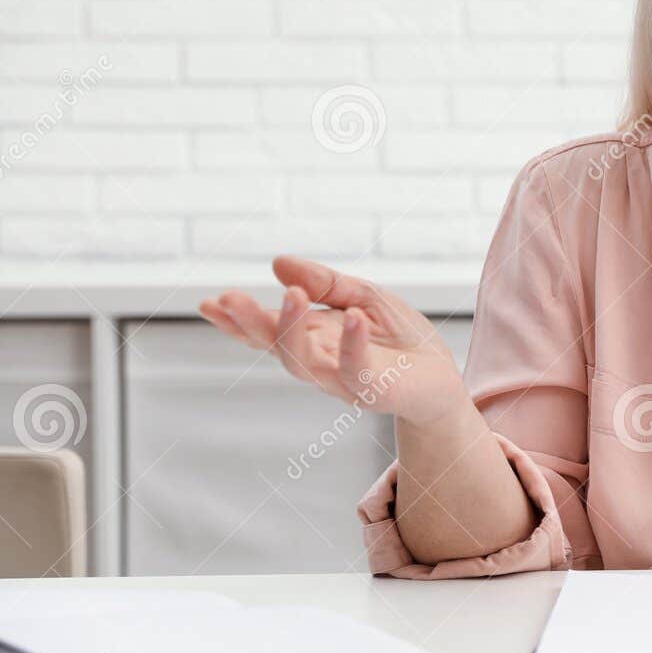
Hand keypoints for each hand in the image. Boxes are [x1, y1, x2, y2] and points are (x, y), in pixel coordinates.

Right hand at [198, 255, 467, 422]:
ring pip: (304, 364)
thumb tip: (279, 262)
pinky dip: (352, 343)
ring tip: (291, 295)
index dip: (237, 320)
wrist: (441, 377)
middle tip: (228, 300)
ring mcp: (344, 381)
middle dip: (250, 324)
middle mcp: (320, 363)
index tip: (208, 302)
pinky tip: (350, 315)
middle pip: (276, 347)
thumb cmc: (401, 339)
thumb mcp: (364, 297)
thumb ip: (326, 284)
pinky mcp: (375, 390)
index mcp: (313, 340)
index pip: (268, 331)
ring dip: (293, 330)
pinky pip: (357, 369)